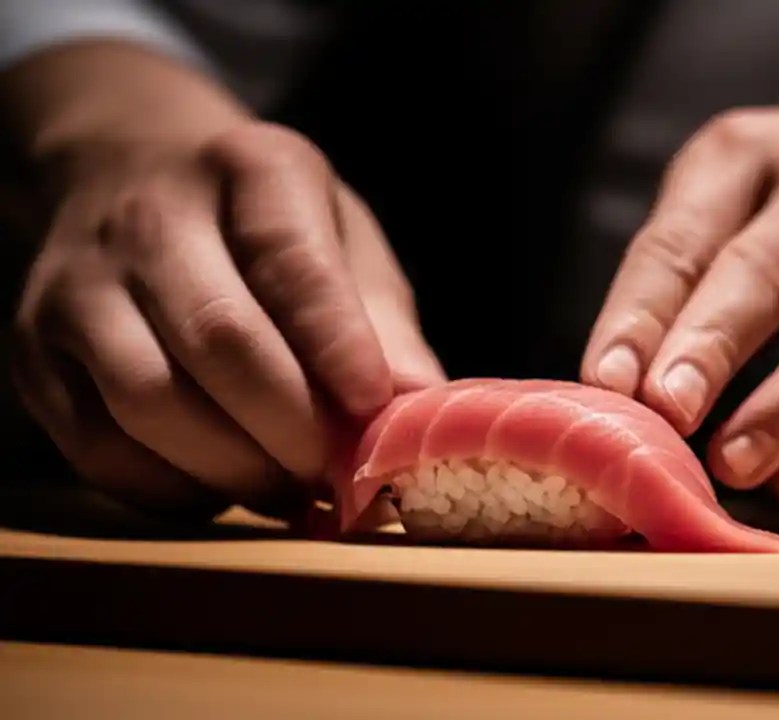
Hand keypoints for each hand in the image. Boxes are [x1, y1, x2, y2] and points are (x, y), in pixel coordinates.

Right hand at [8, 48, 442, 517]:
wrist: (126, 178)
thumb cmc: (264, 226)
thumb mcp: (342, 238)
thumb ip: (381, 320)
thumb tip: (420, 405)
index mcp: (250, 169)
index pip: (291, 259)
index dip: (337, 344)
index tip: (374, 408)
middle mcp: (150, 220)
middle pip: (219, 339)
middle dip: (293, 428)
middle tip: (341, 475)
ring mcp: (79, 289)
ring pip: (149, 403)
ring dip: (235, 471)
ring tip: (291, 490)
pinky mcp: (35, 355)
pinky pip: (100, 451)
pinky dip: (173, 490)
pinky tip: (223, 489)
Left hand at [582, 55, 778, 500]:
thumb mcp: (721, 198)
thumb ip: (673, 282)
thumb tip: (620, 392)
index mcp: (751, 153)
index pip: (685, 236)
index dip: (642, 313)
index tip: (609, 383)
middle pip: (774, 268)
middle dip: (716, 344)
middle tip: (670, 412)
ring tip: (734, 464)